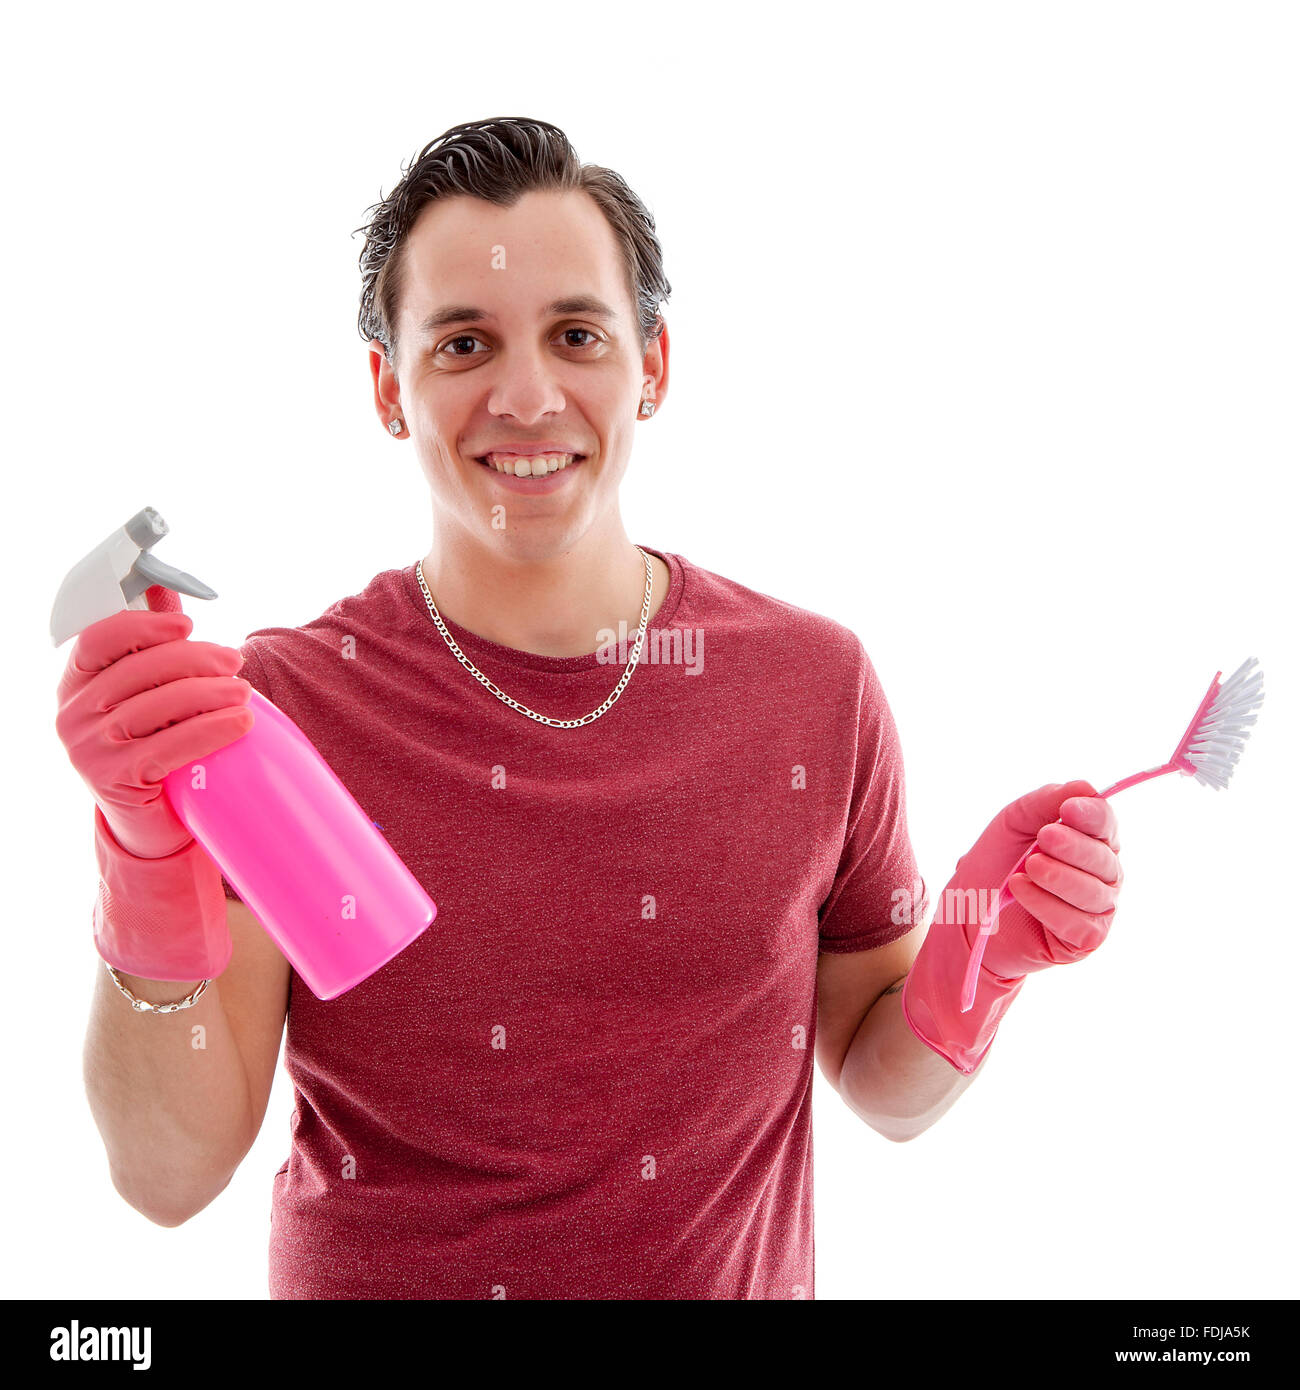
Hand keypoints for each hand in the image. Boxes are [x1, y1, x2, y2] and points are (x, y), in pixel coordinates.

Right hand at [55, 586, 253, 858]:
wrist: (151, 819)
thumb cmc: (153, 742)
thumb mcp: (150, 690)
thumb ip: (153, 641)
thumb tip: (163, 586)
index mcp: (77, 682)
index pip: (98, 639)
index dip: (143, 626)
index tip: (187, 625)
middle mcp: (73, 713)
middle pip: (137, 670)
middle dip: (193, 660)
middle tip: (235, 662)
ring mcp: (88, 748)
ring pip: (155, 707)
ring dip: (209, 695)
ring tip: (245, 693)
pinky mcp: (114, 779)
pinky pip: (167, 746)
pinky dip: (210, 730)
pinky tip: (241, 723)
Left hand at [952, 780, 1123, 980]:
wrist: (968, 913)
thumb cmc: (994, 864)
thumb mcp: (1014, 823)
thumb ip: (1045, 802)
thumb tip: (1087, 787)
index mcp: (1089, 840)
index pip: (1105, 824)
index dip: (1092, 815)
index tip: (1068, 809)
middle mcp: (1101, 874)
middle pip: (1104, 858)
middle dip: (1074, 846)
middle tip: (1044, 836)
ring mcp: (1096, 908)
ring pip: (1094, 891)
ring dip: (1060, 876)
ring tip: (1029, 866)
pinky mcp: (1084, 939)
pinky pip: (1077, 921)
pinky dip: (1047, 904)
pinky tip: (1020, 889)